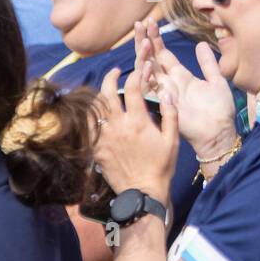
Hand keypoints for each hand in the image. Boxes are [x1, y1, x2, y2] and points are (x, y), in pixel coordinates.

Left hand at [94, 49, 178, 201]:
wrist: (142, 190)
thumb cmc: (161, 166)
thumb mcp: (172, 140)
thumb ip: (170, 114)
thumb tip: (167, 93)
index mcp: (138, 121)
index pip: (133, 88)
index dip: (136, 74)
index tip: (139, 69)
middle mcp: (118, 125)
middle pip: (107, 93)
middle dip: (111, 77)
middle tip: (115, 72)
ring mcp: (104, 136)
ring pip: (94, 108)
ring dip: (99, 95)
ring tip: (105, 91)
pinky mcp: (95, 148)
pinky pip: (87, 127)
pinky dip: (90, 116)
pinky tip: (95, 112)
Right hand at [140, 20, 236, 159]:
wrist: (218, 132)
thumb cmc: (219, 110)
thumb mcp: (217, 81)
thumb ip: (208, 63)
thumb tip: (202, 44)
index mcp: (180, 76)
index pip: (163, 54)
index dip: (156, 39)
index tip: (150, 24)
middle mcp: (168, 82)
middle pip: (150, 58)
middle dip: (144, 41)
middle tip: (140, 24)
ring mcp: (163, 92)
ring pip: (146, 69)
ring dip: (143, 54)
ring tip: (143, 38)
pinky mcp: (161, 103)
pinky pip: (147, 88)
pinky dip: (145, 76)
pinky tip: (147, 62)